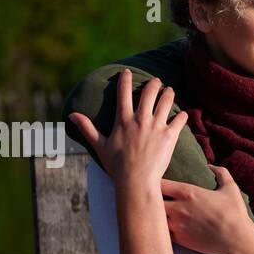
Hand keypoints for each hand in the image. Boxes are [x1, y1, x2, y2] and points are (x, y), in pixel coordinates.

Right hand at [67, 70, 187, 187]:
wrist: (136, 181)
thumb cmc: (117, 166)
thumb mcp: (99, 146)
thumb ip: (87, 128)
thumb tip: (70, 115)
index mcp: (123, 119)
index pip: (123, 92)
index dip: (125, 79)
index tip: (127, 72)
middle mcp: (140, 119)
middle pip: (149, 92)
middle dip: (153, 83)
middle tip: (156, 81)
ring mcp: (156, 126)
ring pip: (166, 101)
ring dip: (169, 93)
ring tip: (170, 91)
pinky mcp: (170, 136)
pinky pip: (180, 119)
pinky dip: (182, 115)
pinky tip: (182, 114)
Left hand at [159, 163, 253, 253]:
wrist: (236, 239)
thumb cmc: (234, 213)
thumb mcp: (230, 188)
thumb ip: (220, 173)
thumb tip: (211, 166)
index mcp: (187, 192)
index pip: (160, 183)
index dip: (154, 182)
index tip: (155, 182)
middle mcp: (178, 207)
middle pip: (152, 200)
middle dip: (151, 199)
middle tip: (151, 198)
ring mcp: (176, 224)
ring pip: (155, 217)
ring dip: (155, 215)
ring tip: (153, 213)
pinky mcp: (179, 239)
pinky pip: (162, 233)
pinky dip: (162, 230)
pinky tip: (163, 228)